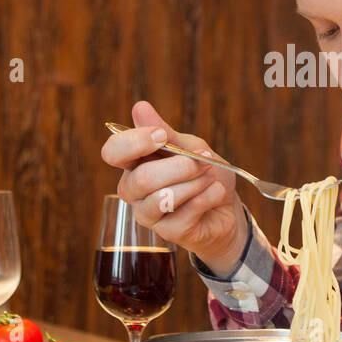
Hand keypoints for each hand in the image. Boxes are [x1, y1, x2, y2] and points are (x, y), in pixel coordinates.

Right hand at [100, 101, 247, 271]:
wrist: (228, 209)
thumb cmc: (206, 174)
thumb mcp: (190, 146)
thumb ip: (165, 132)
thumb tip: (139, 107)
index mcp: (134, 163)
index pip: (113, 152)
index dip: (135, 142)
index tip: (163, 136)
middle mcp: (134, 189)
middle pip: (142, 178)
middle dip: (181, 166)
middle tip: (205, 161)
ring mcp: (147, 214)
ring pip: (162, 198)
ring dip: (195, 183)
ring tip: (210, 178)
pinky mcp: (167, 233)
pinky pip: (185, 213)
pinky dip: (207, 198)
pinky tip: (215, 195)